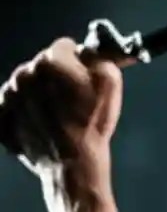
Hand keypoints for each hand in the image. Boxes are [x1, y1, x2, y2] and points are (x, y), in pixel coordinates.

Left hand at [0, 38, 122, 175]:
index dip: (78, 61)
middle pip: (42, 65)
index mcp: (49, 62)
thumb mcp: (111, 84)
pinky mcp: (2, 117)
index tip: (84, 79)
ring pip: (26, 85)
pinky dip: (25, 112)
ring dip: (40, 94)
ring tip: (57, 116)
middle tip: (72, 101)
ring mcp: (9, 97)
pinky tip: (42, 124)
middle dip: (55, 78)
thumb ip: (101, 59)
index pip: (64, 47)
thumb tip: (91, 53)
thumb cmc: (92, 124)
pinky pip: (13, 105)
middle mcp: (23, 74)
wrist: (72, 164)